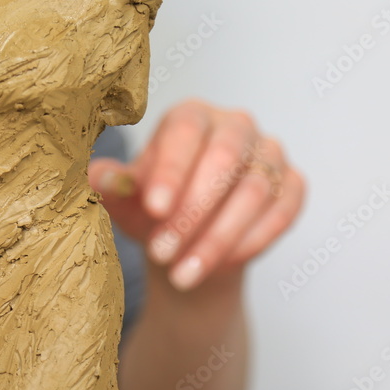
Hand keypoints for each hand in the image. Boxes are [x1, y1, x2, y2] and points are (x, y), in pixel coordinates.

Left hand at [90, 99, 304, 290]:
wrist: (189, 244)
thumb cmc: (155, 212)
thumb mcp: (127, 202)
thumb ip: (112, 186)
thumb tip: (97, 177)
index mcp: (191, 116)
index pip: (186, 133)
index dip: (171, 171)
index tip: (153, 208)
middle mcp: (235, 125)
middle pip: (224, 160)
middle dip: (192, 211)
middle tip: (162, 252)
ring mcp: (270, 154)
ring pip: (254, 191)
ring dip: (217, 238)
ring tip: (183, 273)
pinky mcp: (292, 185)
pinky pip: (282, 210)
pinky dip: (252, 241)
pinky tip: (220, 266)